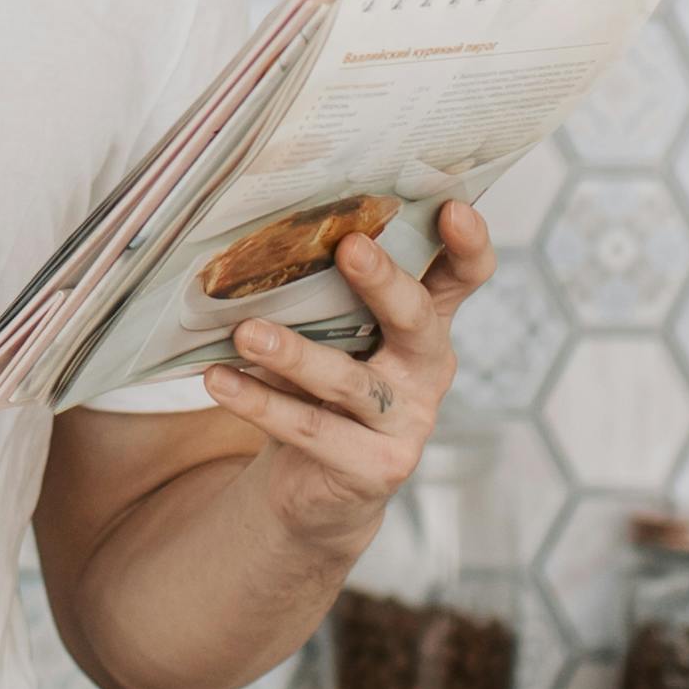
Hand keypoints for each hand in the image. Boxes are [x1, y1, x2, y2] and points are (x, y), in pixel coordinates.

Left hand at [197, 195, 489, 548]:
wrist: (315, 481)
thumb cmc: (322, 383)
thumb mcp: (333, 333)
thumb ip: (324, 293)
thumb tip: (266, 237)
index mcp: (426, 322)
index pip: (463, 277)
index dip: (469, 244)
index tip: (452, 207)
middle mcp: (428, 368)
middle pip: (417, 320)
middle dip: (385, 282)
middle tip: (349, 247)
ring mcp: (407, 421)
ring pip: (351, 381)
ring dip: (296, 355)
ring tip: (246, 334)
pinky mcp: (376, 467)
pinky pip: (310, 429)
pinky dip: (260, 403)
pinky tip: (220, 380)